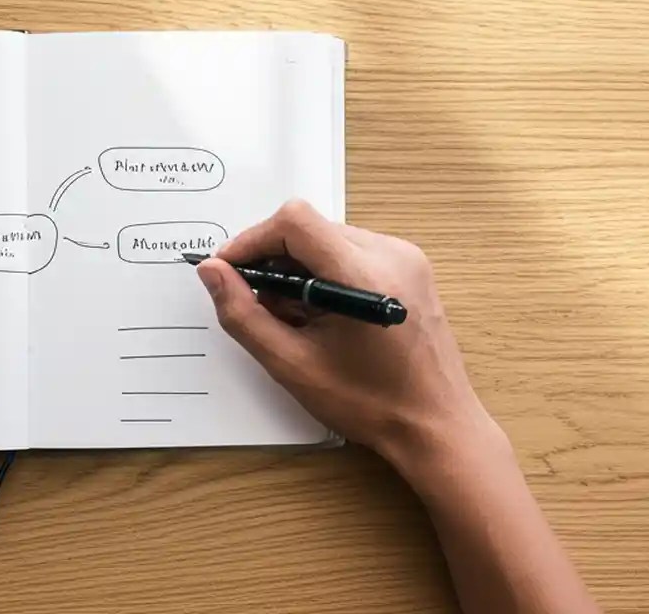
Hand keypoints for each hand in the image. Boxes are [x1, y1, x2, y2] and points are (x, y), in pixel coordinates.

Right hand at [196, 200, 500, 471]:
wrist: (436, 425)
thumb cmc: (368, 403)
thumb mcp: (291, 364)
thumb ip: (243, 314)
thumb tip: (212, 272)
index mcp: (361, 274)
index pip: (294, 222)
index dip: (251, 240)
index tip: (228, 271)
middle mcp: (389, 253)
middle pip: (309, 228)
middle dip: (273, 260)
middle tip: (259, 305)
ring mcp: (406, 257)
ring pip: (329, 238)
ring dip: (299, 268)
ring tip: (295, 318)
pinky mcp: (412, 267)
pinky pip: (353, 250)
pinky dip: (326, 272)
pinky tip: (323, 314)